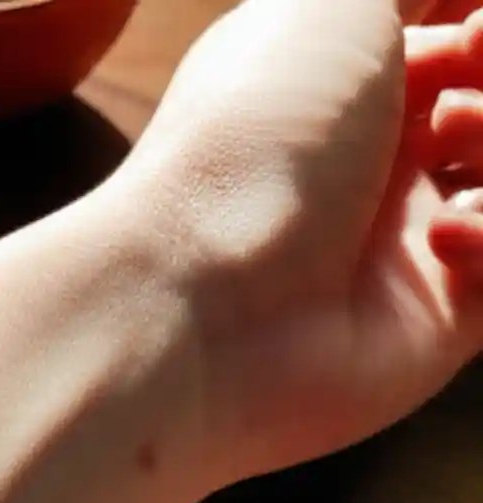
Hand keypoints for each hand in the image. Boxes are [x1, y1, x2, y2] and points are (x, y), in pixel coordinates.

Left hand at [113, 0, 482, 481]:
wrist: (198, 294)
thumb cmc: (254, 131)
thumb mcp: (328, 6)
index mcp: (338, 84)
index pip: (454, 47)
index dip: (480, 31)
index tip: (474, 29)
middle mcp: (372, 159)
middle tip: (456, 102)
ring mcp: (401, 241)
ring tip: (457, 143)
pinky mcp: (431, 319)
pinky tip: (445, 241)